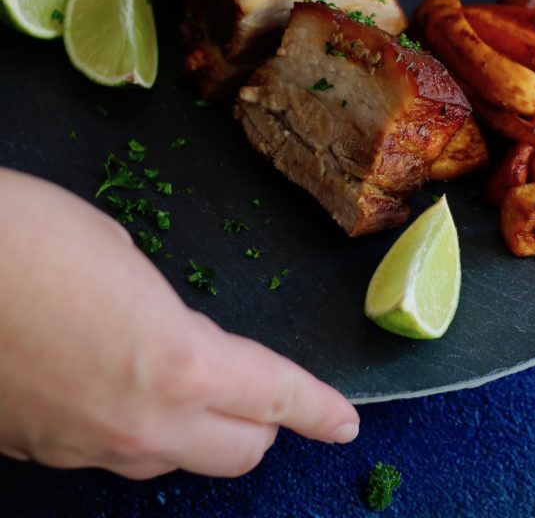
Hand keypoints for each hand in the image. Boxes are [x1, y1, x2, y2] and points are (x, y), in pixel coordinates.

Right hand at [0, 170, 357, 478]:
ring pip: (173, 457)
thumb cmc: (32, 237)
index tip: (343, 421)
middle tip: (256, 386)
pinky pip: (111, 452)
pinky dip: (131, 423)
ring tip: (175, 374)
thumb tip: (167, 340)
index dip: (317, 409)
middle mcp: (141, 424)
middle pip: (239, 452)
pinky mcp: (42, 454)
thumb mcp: (125, 259)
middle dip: (261, 421)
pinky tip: (107, 379)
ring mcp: (87, 450)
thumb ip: (167, 317)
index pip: (274, 396)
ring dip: (196, 425)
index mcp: (179, 364)